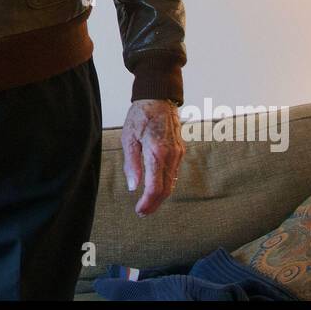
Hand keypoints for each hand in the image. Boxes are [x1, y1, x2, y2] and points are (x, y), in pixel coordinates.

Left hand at [121, 99, 184, 216]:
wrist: (159, 97)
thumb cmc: (141, 115)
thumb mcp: (129, 138)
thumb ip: (132, 164)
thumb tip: (133, 187)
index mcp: (157, 153)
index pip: (155, 187)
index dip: (148, 203)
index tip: (139, 210)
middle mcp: (171, 156)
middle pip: (166, 190)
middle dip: (154, 204)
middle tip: (142, 212)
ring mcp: (178, 153)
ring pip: (172, 183)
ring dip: (161, 196)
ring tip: (148, 204)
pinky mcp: (181, 151)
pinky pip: (175, 173)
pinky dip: (166, 184)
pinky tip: (157, 187)